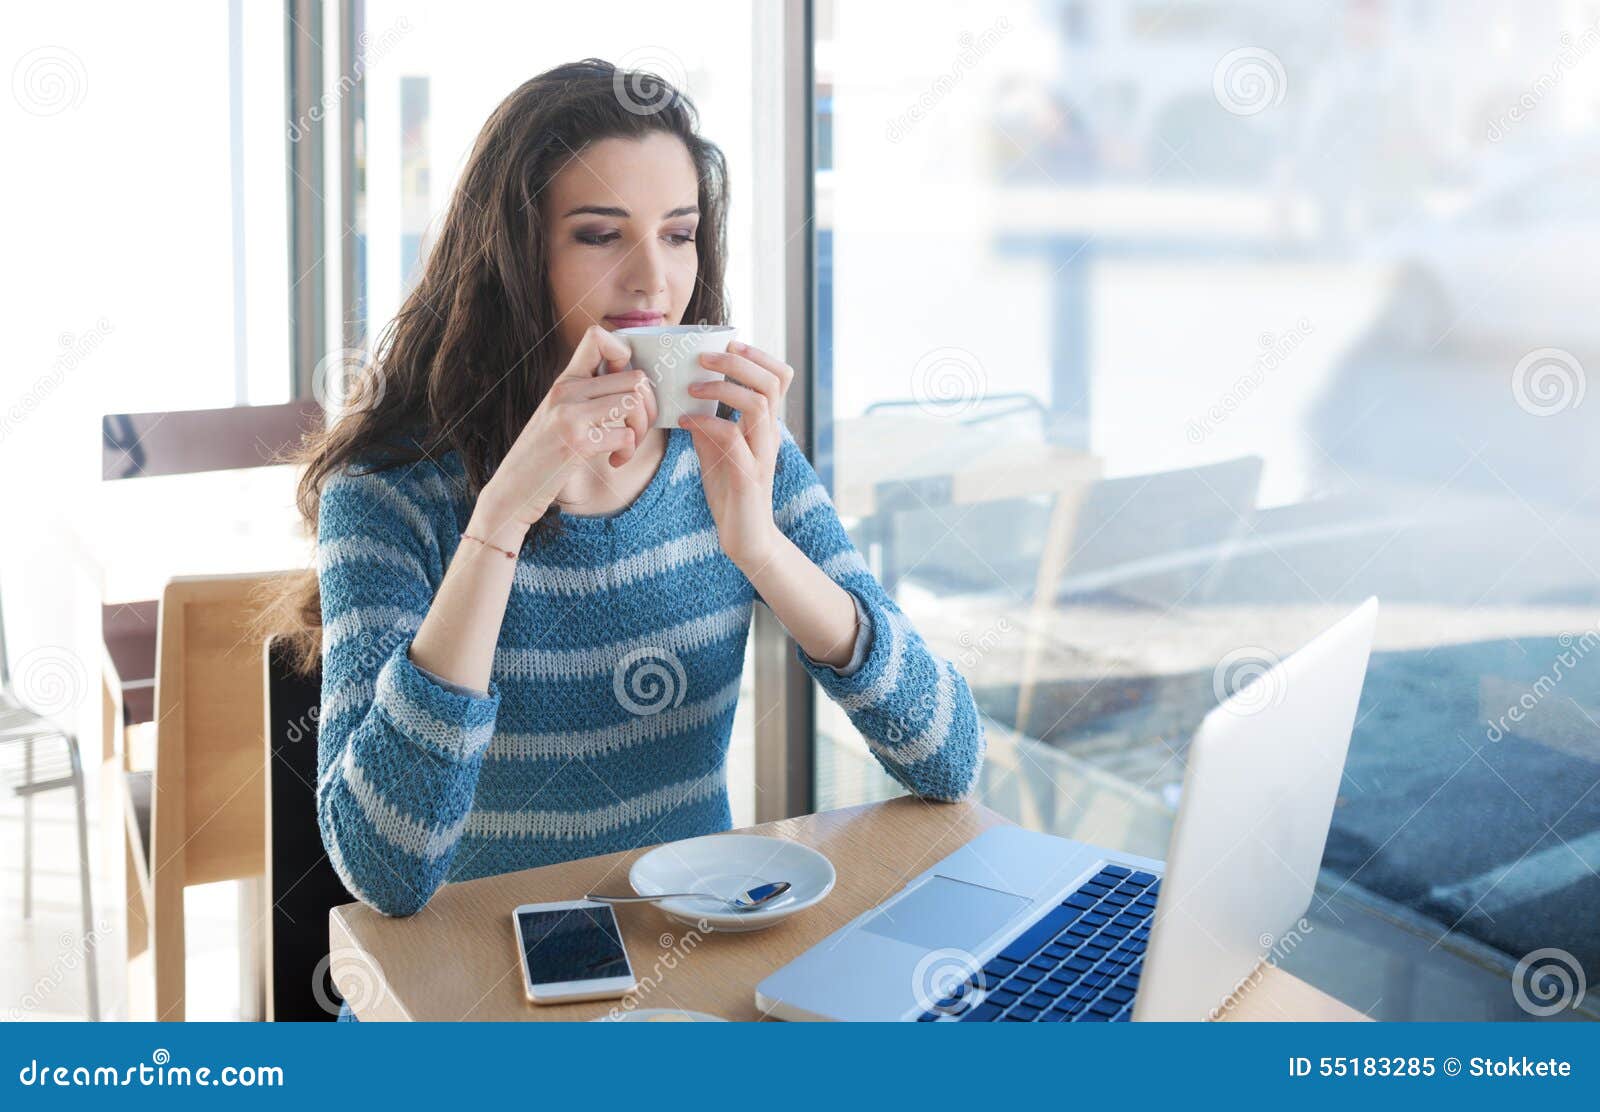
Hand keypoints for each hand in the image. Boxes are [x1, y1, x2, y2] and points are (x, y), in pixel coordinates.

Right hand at [471, 324, 656, 545]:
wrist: (512, 490)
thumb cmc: (543, 456)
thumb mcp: (559, 415)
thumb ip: (586, 396)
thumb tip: (632, 386)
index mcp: (564, 380)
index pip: (598, 337)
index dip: (626, 355)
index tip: (625, 387)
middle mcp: (566, 391)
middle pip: (635, 377)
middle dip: (648, 407)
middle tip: (635, 429)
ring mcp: (570, 415)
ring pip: (635, 402)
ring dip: (641, 430)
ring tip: (626, 445)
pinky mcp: (577, 442)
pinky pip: (625, 435)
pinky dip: (627, 452)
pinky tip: (614, 461)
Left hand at [678, 340, 794, 569]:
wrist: (746, 538)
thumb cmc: (731, 492)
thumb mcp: (717, 449)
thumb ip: (709, 422)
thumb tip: (686, 396)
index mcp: (766, 425)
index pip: (779, 377)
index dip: (757, 355)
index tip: (729, 344)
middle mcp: (770, 435)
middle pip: (772, 382)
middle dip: (737, 361)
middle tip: (704, 357)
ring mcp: (762, 455)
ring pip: (758, 404)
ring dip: (722, 389)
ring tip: (693, 389)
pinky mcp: (748, 476)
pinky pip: (732, 438)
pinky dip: (706, 424)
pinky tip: (685, 423)